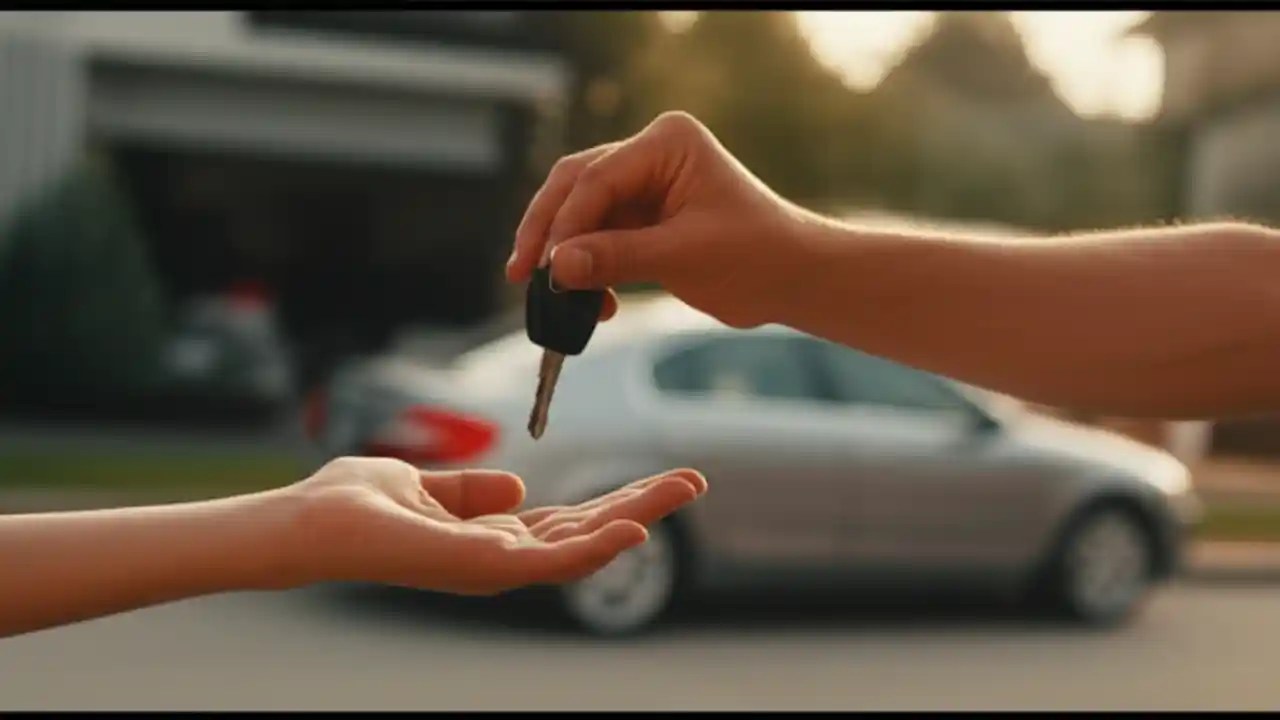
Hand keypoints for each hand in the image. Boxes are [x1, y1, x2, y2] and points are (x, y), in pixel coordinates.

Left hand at [284, 457, 706, 594]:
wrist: (307, 522)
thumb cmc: (350, 504)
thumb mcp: (423, 483)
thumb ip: (471, 490)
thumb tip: (517, 486)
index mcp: (490, 535)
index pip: (569, 521)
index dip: (616, 501)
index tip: (661, 478)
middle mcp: (499, 556)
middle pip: (587, 532)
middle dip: (643, 507)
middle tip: (695, 480)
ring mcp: (493, 566)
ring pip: (583, 547)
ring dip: (637, 519)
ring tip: (684, 489)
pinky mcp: (481, 567)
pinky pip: (551, 561)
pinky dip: (598, 546)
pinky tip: (636, 528)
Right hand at [506, 111, 811, 328]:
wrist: (795, 278)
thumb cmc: (757, 256)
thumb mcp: (684, 257)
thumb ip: (617, 258)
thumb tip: (556, 268)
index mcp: (667, 142)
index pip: (597, 178)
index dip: (566, 225)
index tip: (545, 268)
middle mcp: (651, 153)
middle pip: (577, 187)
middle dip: (549, 232)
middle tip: (521, 273)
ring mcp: (645, 184)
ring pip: (582, 214)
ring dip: (566, 256)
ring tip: (552, 297)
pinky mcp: (644, 216)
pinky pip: (599, 238)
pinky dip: (590, 269)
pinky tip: (595, 304)